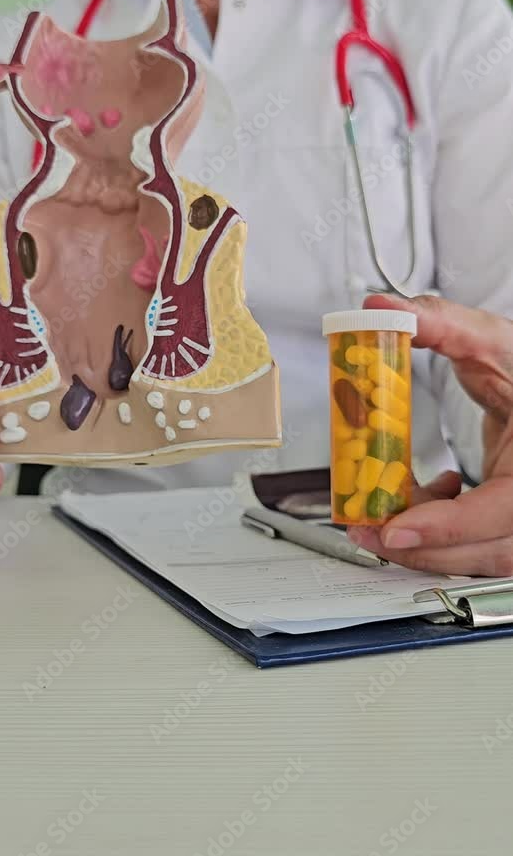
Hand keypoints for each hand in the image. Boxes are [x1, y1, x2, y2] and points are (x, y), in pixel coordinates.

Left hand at [348, 294, 512, 576]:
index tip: (397, 527)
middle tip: (367, 530)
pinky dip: (443, 532)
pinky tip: (430, 494)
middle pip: (488, 550)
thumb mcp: (492, 340)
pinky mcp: (511, 516)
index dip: (447, 527)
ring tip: (382, 516)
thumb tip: (380, 309)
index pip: (501, 511)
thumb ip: (439, 322)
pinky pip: (479, 544)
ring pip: (481, 556)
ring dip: (427, 544)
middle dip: (421, 547)